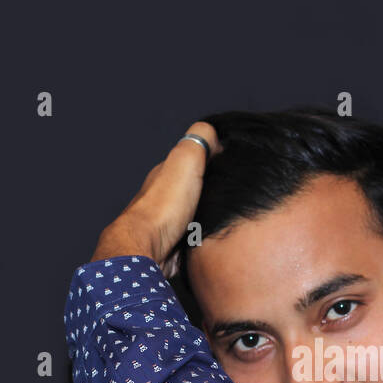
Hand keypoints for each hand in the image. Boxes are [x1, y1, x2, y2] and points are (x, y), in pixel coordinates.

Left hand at [89, 120, 221, 278]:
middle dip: (213, 189)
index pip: (192, 161)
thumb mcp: (185, 158)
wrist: (148, 248)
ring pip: (196, 214)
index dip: (212, 159)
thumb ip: (199, 138)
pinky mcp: (175, 247)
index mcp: (168, 174)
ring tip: (229, 214)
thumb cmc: (165, 205)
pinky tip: (216, 235)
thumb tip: (214, 134)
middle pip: (195, 189)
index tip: (231, 163)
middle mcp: (166, 197)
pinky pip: (195, 237)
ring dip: (210, 214)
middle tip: (233, 191)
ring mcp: (169, 223)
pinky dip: (205, 234)